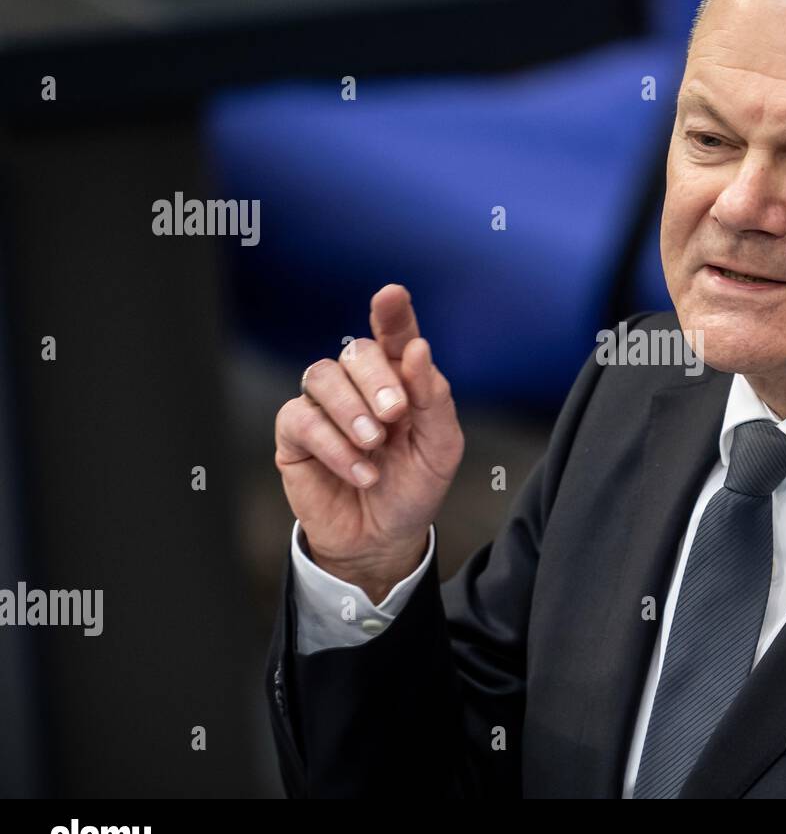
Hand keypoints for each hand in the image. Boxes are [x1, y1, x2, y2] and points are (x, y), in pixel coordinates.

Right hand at [274, 284, 463, 601]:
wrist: (384, 539)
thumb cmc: (414, 487)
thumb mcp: (441, 447)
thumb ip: (436, 398)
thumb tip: (419, 349)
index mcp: (401, 380)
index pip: (394, 336)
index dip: (392, 313)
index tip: (391, 294)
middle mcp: (360, 386)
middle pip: (358, 351)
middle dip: (378, 378)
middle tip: (396, 413)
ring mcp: (325, 407)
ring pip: (323, 375)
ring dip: (352, 409)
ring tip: (375, 446)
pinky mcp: (296, 435)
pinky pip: (303, 418)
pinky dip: (335, 444)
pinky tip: (360, 471)